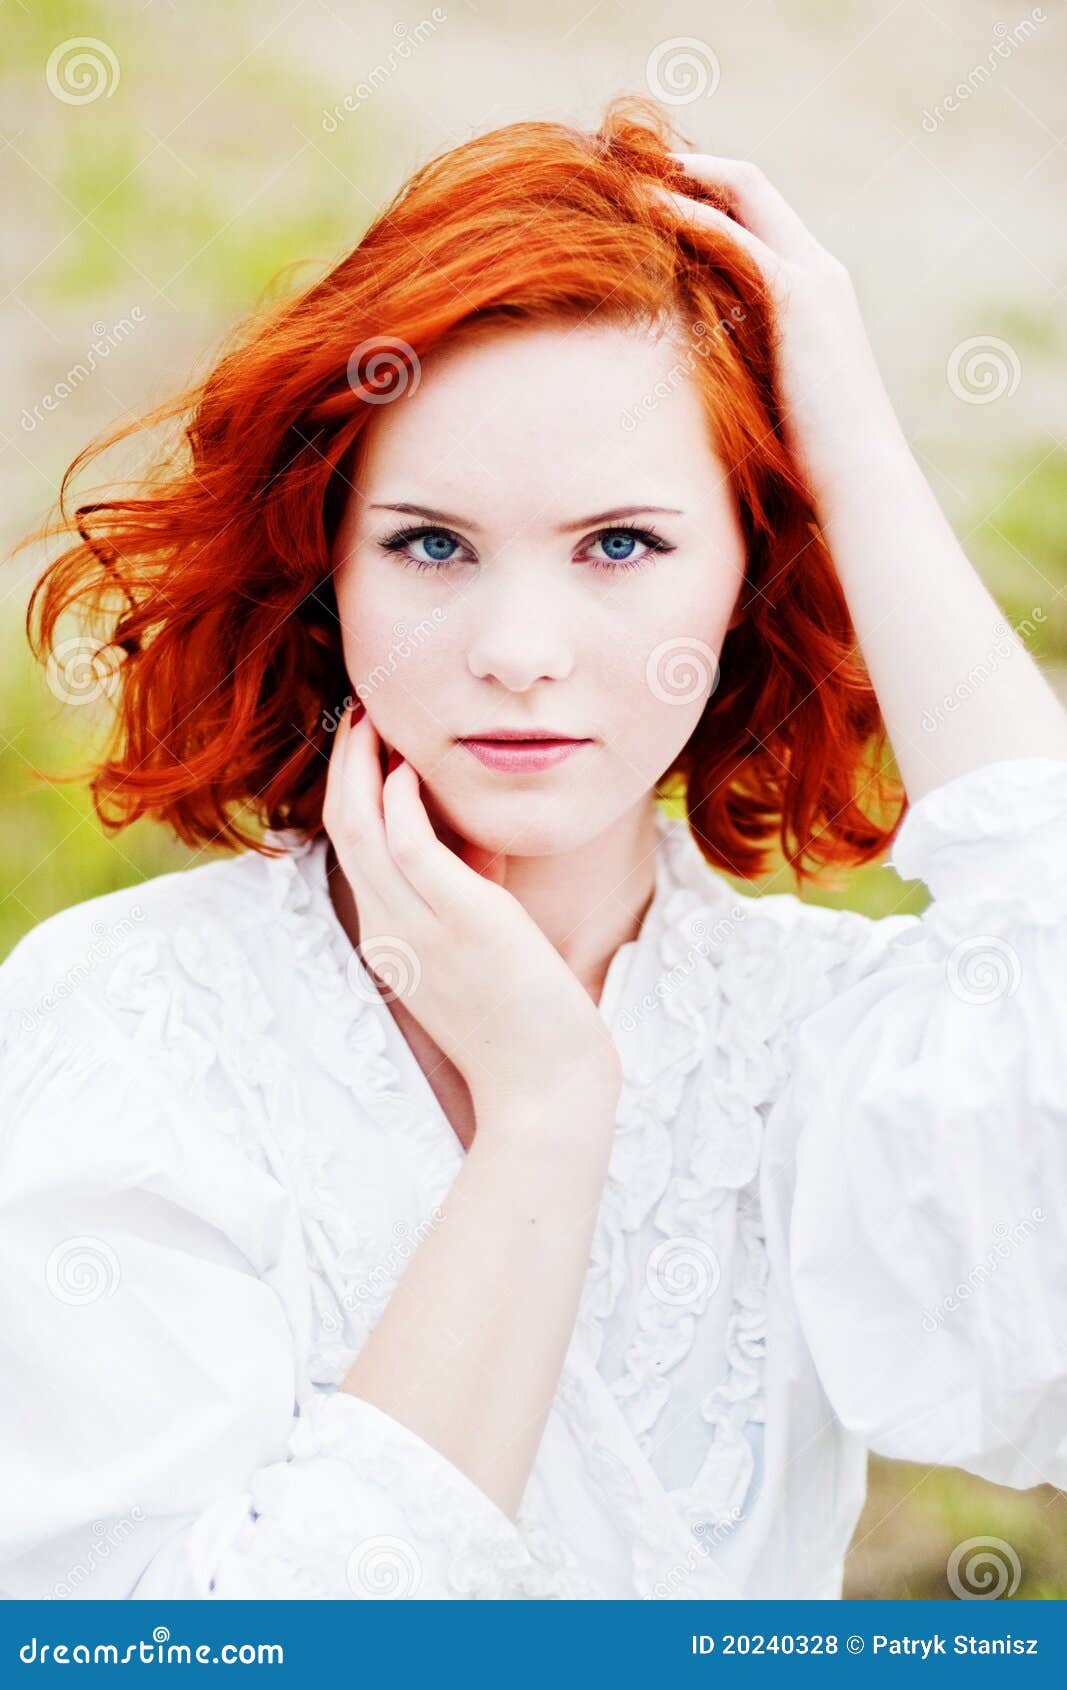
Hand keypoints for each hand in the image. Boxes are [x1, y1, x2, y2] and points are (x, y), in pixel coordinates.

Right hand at [321, 701, 622, 1133]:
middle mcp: (390, 930)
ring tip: (372, 719)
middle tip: (356, 713)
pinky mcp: (464, 919)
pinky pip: (411, 845)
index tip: (363, 746)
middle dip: (342, 764)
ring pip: (360, 828)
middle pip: (341, 829)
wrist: (544, 1087)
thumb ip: (466, 891)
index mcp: (388, 938)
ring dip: (359, 765)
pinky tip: (406, 768)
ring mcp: (420, 926)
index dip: (347, 791)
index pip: (349, 850)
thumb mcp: (477, 946)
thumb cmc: (520, 1023)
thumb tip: (471, 837)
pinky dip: (400, 801)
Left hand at [650, 153, 906, 517]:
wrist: (858, 482)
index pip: (755, 213)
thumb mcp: (765, 398)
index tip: (643, 195)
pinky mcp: (800, 298)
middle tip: (621, 168)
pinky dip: (688, 213)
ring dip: (680, 177)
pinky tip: (643, 207)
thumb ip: (737, 367)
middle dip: (685, 168)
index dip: (700, 192)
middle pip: (748, 186)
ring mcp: (814, 278)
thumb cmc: (810, 461)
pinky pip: (736, 235)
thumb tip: (688, 379)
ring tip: (621, 174)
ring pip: (742, 194)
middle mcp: (819, 269)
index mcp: (813, 291)